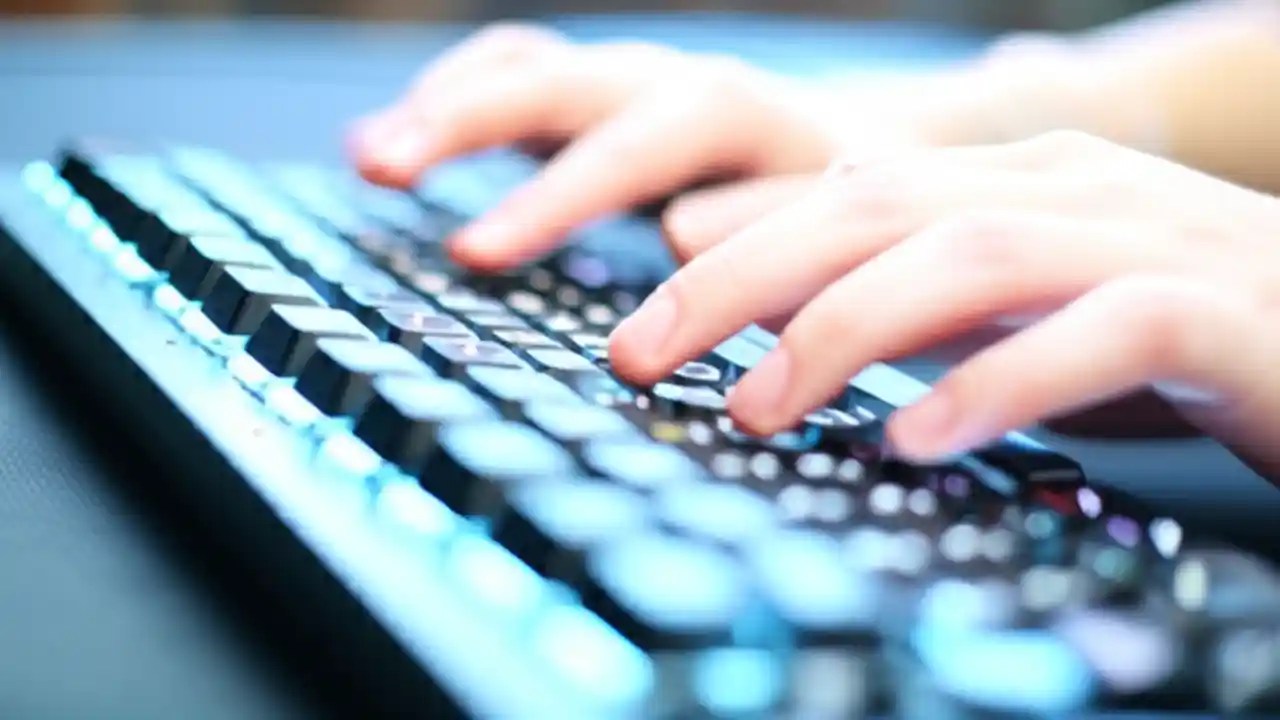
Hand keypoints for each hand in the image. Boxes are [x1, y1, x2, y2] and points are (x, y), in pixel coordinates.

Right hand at [347, 24, 925, 270]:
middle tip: (383, 169)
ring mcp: (625, 87)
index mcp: (731, 111)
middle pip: (554, 79)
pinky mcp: (596, 106)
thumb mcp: (840, 217)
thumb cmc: (848, 200)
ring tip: (370, 157)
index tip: (475, 253)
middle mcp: (667, 81)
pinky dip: (454, 103)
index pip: (633, 141)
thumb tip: (679, 233)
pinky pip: (515, 81)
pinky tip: (398, 142)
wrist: (862, 150)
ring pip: (522, 69)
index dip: (552, 196)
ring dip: (442, 107)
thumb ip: (769, 226)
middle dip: (464, 123)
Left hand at [608, 130, 1279, 481]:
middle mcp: (1066, 193)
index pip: (840, 197)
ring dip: (846, 329)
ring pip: (970, 254)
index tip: (635, 331)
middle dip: (741, 281)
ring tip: (758, 406)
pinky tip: (918, 439)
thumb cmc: (1172, 330)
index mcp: (1011, 183)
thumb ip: (916, 298)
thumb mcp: (1021, 310)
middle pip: (875, 207)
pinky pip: (1102, 332)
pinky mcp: (1222, 314)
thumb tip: (785, 314)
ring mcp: (1146, 241)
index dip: (727, 257)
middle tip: (639, 356)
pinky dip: (1000, 380)